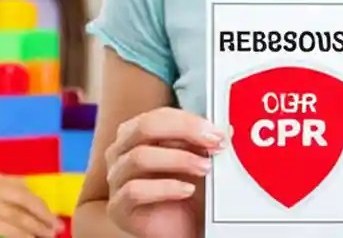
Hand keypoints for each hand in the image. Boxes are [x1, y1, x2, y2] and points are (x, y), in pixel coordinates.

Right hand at [0, 169, 61, 237]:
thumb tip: (0, 196)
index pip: (22, 188)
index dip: (37, 201)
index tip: (46, 211)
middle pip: (28, 201)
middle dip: (45, 214)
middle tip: (57, 227)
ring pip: (22, 217)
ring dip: (38, 228)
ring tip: (49, 237)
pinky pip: (10, 229)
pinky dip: (24, 236)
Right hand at [105, 107, 223, 237]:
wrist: (180, 230)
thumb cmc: (186, 193)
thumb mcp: (198, 162)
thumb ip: (206, 144)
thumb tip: (225, 129)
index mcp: (135, 134)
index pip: (158, 115)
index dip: (189, 121)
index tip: (217, 131)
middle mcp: (120, 152)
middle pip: (145, 128)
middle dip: (184, 131)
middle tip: (213, 143)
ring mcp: (116, 179)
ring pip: (139, 157)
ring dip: (179, 159)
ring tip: (205, 168)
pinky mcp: (118, 207)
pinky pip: (135, 191)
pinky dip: (165, 188)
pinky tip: (187, 190)